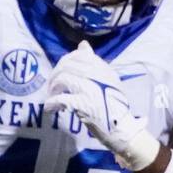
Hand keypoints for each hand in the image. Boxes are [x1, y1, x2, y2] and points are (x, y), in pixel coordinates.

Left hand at [43, 41, 157, 169]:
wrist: (121, 128)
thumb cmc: (114, 106)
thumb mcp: (108, 79)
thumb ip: (94, 63)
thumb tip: (83, 44)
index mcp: (103, 68)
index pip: (78, 55)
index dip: (64, 62)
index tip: (61, 73)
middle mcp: (97, 75)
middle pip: (67, 66)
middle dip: (55, 75)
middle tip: (52, 87)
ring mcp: (90, 89)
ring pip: (62, 79)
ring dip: (52, 89)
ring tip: (52, 97)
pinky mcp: (84, 104)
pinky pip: (60, 99)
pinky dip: (51, 103)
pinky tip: (51, 109)